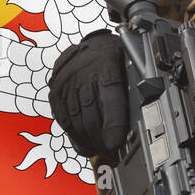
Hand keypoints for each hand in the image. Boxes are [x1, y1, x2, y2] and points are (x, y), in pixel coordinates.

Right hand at [47, 30, 129, 163]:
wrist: (90, 43)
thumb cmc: (113, 56)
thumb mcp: (129, 65)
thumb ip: (130, 90)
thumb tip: (139, 121)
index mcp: (107, 63)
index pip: (110, 98)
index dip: (113, 125)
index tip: (115, 143)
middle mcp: (84, 71)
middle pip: (90, 113)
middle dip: (99, 138)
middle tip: (109, 151)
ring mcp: (66, 81)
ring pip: (74, 118)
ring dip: (86, 139)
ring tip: (96, 150)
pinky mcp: (55, 89)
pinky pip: (62, 117)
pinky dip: (72, 134)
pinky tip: (81, 143)